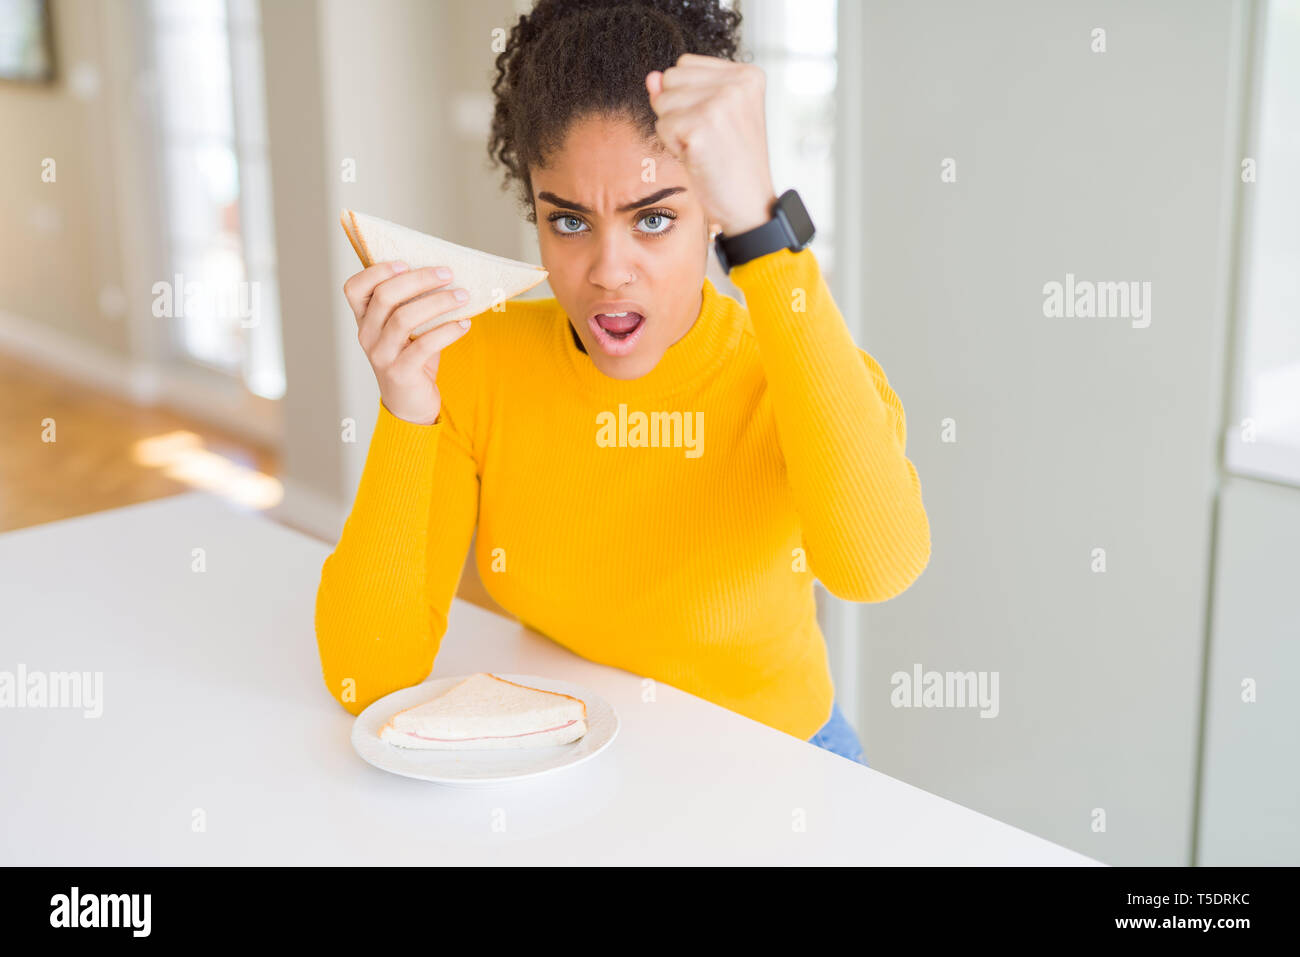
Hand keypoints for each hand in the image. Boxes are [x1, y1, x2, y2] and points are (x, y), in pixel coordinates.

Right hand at [342, 261, 472, 424]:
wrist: (410, 405)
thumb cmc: (412, 359)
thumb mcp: (406, 331)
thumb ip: (413, 305)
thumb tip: (444, 276)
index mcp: (364, 320)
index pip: (355, 289)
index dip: (376, 271)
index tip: (406, 262)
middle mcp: (366, 335)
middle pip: (385, 296)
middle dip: (419, 279)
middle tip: (447, 274)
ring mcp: (381, 355)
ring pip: (404, 318)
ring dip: (438, 303)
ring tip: (462, 297)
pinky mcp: (399, 373)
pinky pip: (424, 346)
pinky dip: (447, 331)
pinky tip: (464, 325)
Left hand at [646, 54, 777, 235]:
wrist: (750, 205)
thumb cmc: (732, 163)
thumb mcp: (711, 117)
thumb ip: (681, 91)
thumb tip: (651, 77)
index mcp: (747, 74)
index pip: (685, 64)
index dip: (689, 98)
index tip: (716, 124)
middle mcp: (737, 83)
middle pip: (670, 78)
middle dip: (678, 111)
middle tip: (709, 138)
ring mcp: (720, 103)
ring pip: (662, 101)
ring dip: (674, 130)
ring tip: (704, 148)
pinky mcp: (701, 127)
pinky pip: (661, 126)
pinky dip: (673, 147)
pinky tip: (698, 158)